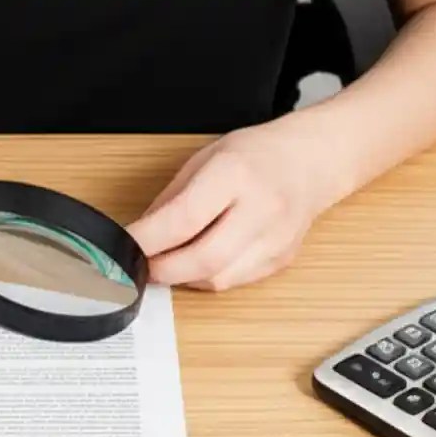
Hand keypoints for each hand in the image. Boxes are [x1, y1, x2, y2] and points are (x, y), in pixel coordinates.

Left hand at [127, 125, 337, 291]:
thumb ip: (170, 200)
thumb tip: (140, 235)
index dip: (146, 240)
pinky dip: (208, 277)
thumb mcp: (204, 160)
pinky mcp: (281, 260)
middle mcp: (261, 209)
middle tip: (140, 265)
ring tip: (170, 261)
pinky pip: (234, 282)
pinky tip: (201, 261)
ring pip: (217, 279)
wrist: (313, 161)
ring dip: (184, 277)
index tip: (122, 247)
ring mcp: (275, 239)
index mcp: (235, 174)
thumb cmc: (256, 155)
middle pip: (202, 259)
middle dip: (162, 269)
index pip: (183, 219)